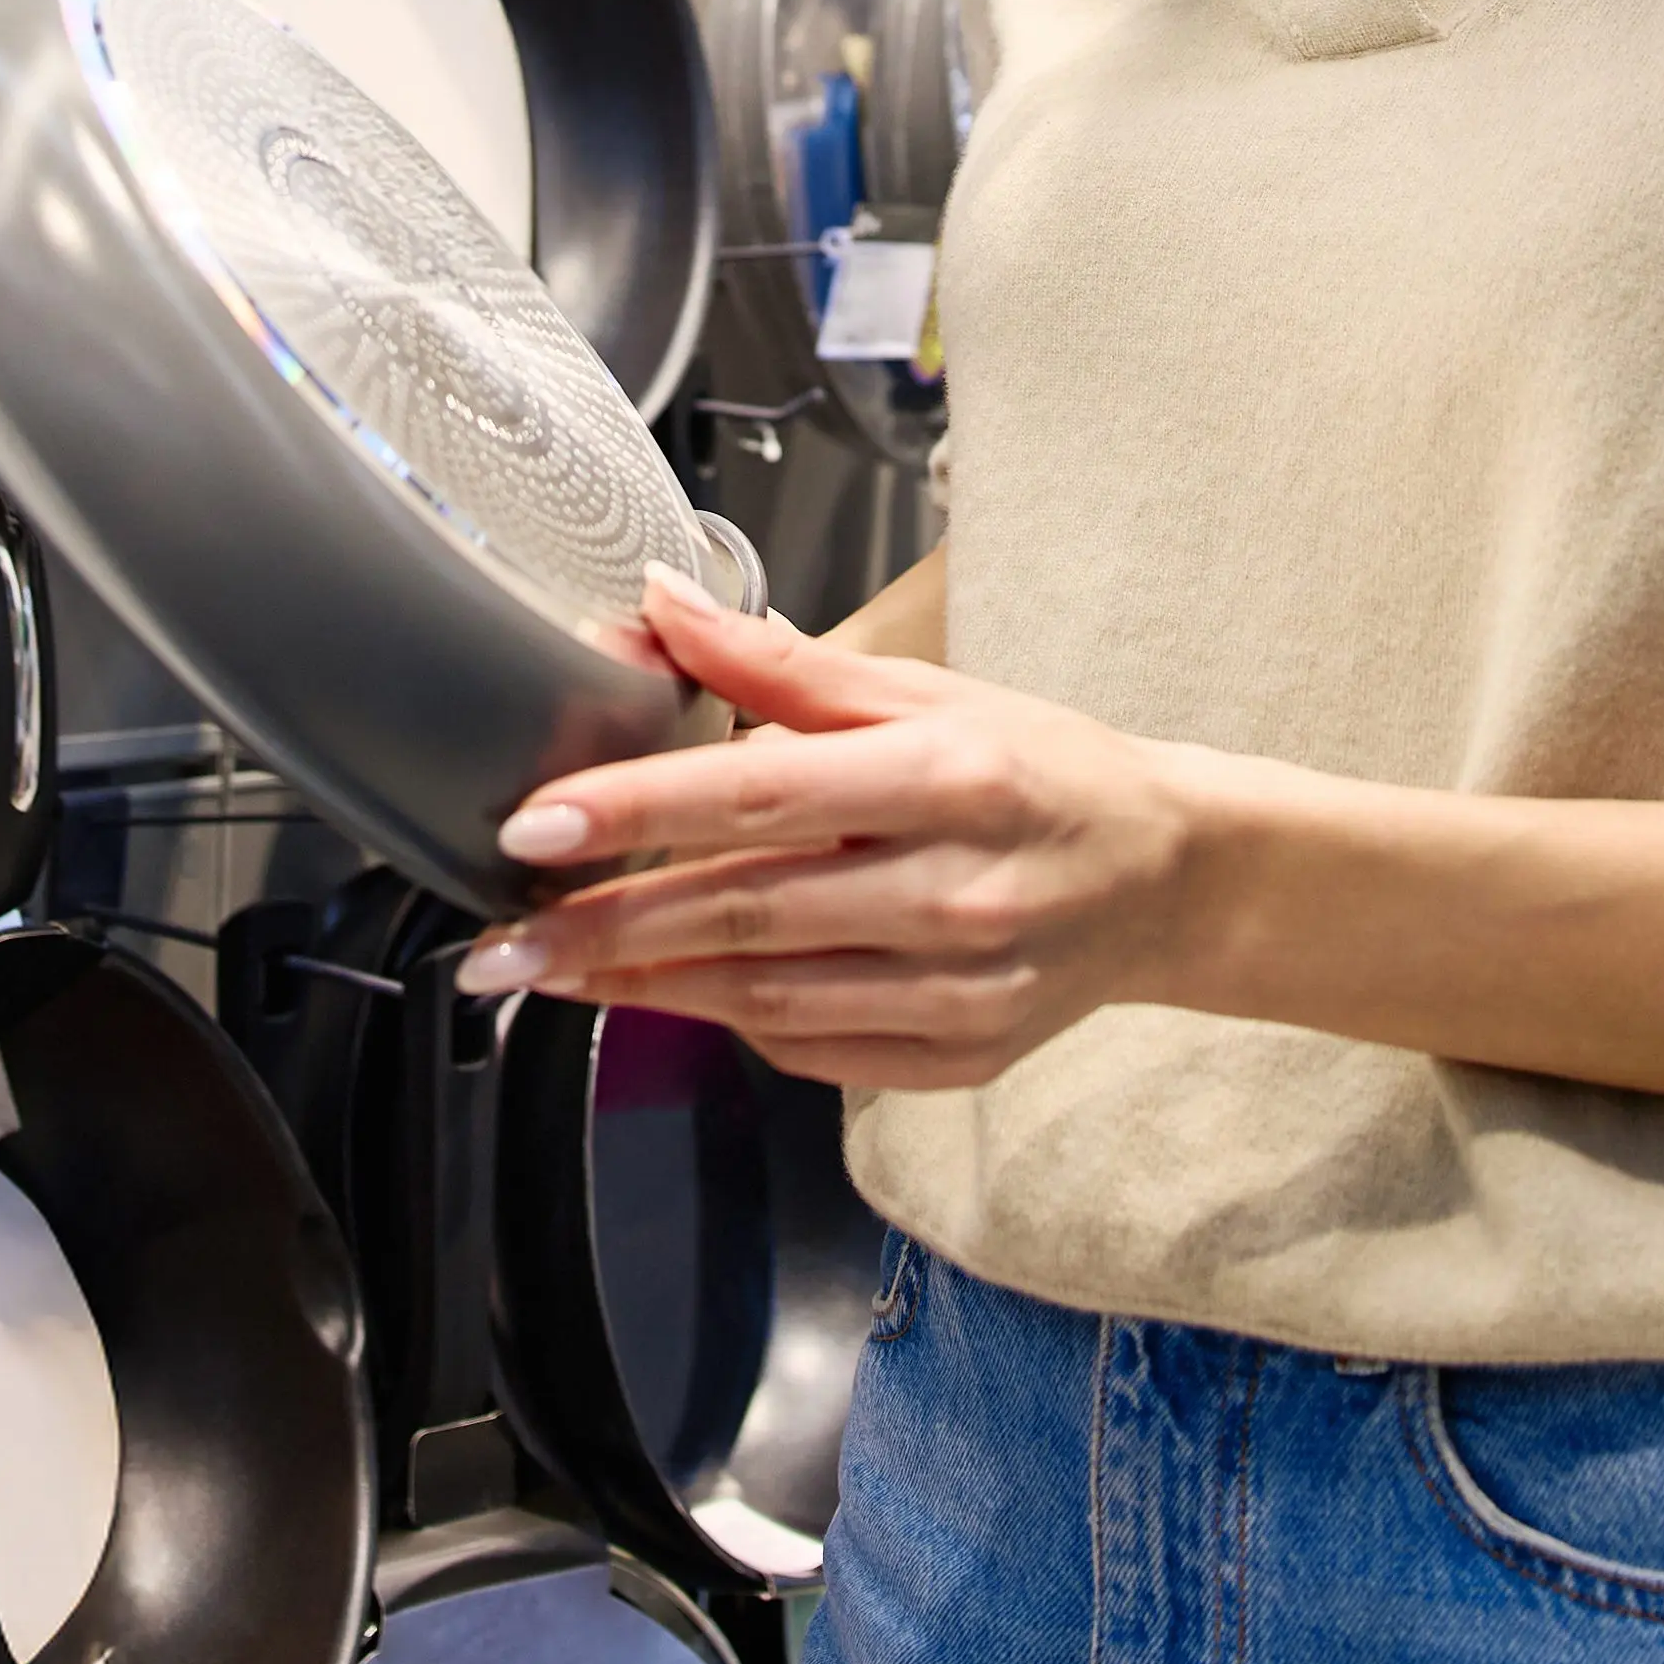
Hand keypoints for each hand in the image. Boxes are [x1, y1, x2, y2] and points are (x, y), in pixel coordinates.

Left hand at [460, 569, 1203, 1091]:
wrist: (1164, 879)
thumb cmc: (1036, 769)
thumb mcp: (921, 691)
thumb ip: (777, 666)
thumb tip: (657, 606)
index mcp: (946, 777)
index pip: (761, 798)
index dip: (636, 814)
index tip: (533, 828)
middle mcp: (955, 891)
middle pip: (745, 913)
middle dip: (603, 931)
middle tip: (499, 941)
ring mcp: (960, 990)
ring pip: (765, 997)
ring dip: (643, 988)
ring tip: (550, 970)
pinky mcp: (958, 1058)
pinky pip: (812, 1049)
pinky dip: (732, 1021)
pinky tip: (671, 995)